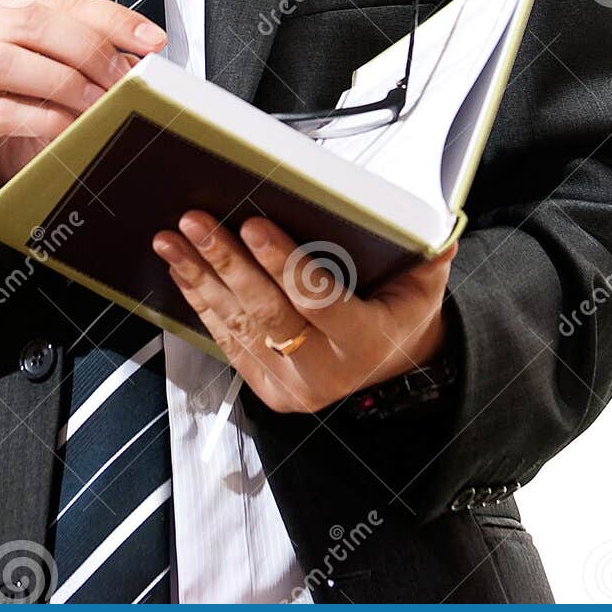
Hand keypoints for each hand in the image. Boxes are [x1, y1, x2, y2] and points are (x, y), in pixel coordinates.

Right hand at [0, 0, 167, 204]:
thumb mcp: (45, 88)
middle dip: (91, 50)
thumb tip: (136, 64)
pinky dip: (39, 119)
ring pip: (9, 60)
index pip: (63, 3)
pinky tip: (65, 131)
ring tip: (97, 105)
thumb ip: (79, 67)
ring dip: (65, 83)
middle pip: (36, 24)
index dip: (113, 18)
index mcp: (0, 18)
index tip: (152, 39)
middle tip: (124, 80)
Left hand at [151, 210, 457, 414]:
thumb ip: (426, 258)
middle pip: (266, 311)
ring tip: (171, 239)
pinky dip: (200, 301)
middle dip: (226, 262)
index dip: (283, 263)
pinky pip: (226, 340)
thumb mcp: (423, 287)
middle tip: (196, 222)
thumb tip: (439, 232)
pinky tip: (180, 269)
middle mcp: (324, 370)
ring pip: (237, 324)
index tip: (252, 224)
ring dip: (199, 278)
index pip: (317, 299)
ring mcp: (290, 385)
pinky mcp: (265, 389)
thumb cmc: (399, 312)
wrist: (390, 367)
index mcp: (364, 340)